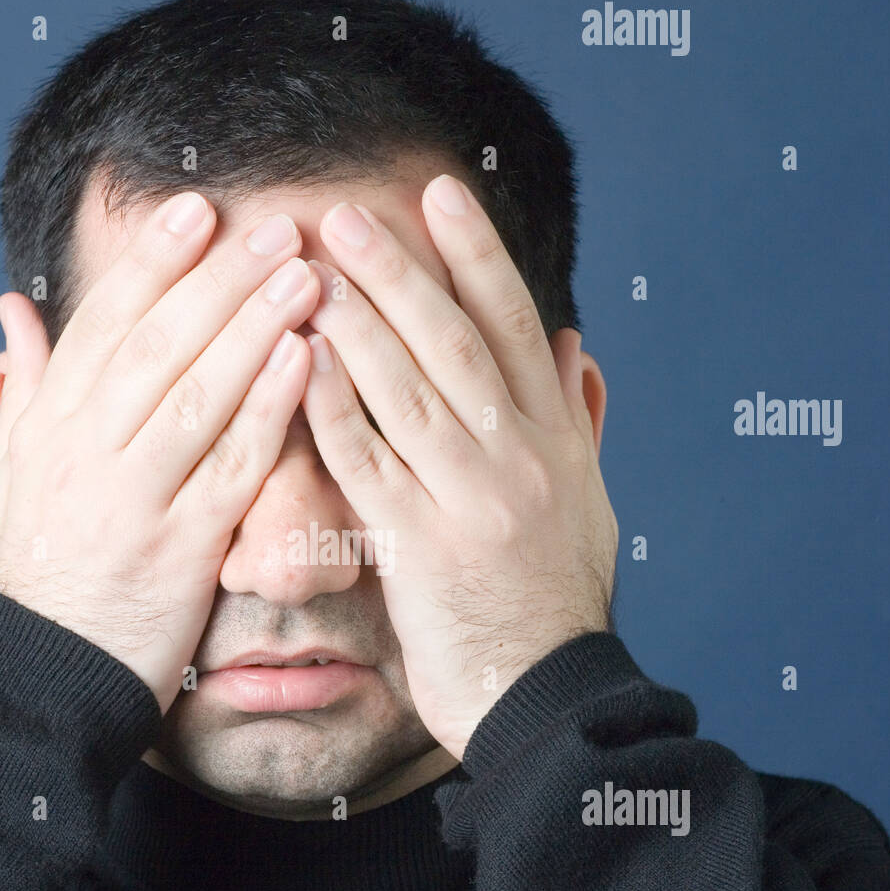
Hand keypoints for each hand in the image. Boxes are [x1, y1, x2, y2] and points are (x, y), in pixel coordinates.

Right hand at [0, 194, 318, 715]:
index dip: (151, 264)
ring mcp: (133, 499)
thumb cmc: (33, 576)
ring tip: (304, 275)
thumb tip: (11, 313)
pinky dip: (268, 412)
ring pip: (197, 395)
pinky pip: (231, 468)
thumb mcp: (3, 480)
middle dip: (217, 279)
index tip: (195, 210)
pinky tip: (305, 362)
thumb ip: (21, 393)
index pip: (101, 326)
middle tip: (273, 225)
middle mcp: (86, 452)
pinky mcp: (180, 549)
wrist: (42, 678)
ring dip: (253, 329)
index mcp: (46, 429)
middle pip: (156, 346)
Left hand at [300, 175, 618, 759]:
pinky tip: (301, 362)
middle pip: (456, 343)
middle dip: (401, 271)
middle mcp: (520, 457)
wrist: (547, 698)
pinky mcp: (423, 548)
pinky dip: (334, 410)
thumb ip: (577, 422)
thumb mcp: (588, 503)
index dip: (477, 254)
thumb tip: (573, 347)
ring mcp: (472, 499)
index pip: (515, 326)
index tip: (441, 193)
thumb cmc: (556, 603)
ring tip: (309, 268)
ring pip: (410, 391)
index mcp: (557, 440)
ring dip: (358, 323)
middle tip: (346, 214)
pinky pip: (368, 465)